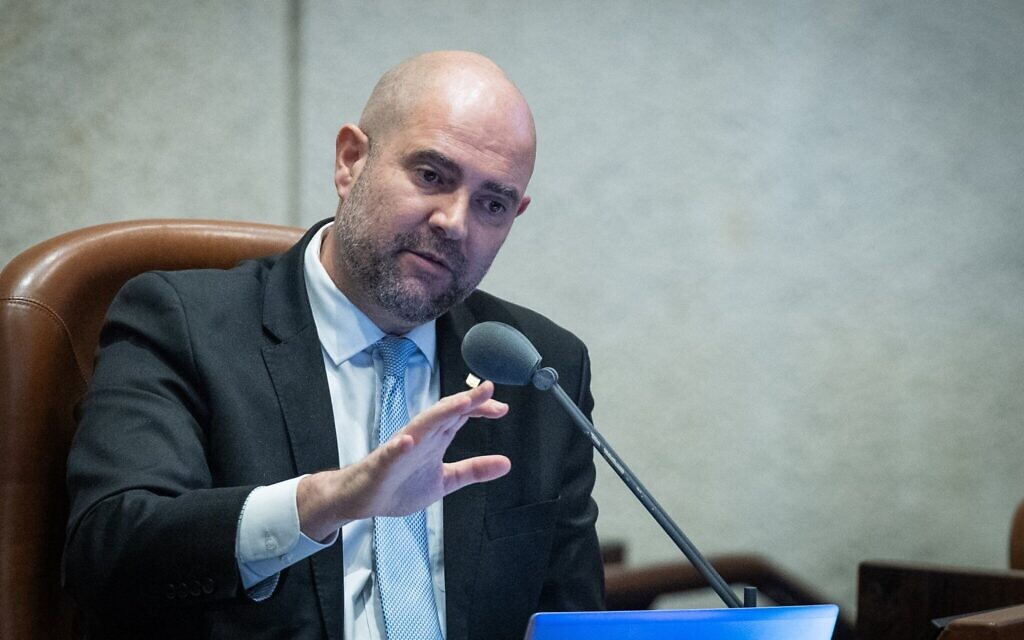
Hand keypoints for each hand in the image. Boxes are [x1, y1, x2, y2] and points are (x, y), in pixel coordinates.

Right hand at [298, 381, 509, 540]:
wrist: (364, 500)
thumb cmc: (400, 485)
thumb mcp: (446, 480)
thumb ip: (473, 470)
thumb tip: (505, 463)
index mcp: (435, 439)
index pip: (460, 416)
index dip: (481, 408)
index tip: (502, 407)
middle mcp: (421, 437)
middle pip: (446, 412)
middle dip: (466, 400)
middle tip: (488, 388)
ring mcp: (401, 448)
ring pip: (422, 425)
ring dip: (441, 412)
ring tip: (461, 403)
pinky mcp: (383, 464)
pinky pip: (391, 453)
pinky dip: (400, 446)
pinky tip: (408, 441)